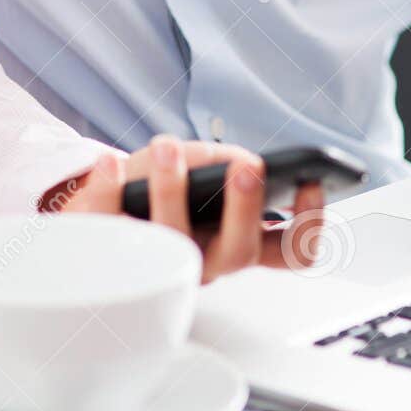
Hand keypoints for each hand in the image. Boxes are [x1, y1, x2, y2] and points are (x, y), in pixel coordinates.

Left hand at [52, 135, 324, 282]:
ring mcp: (163, 264)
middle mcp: (209, 261)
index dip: (310, 224)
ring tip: (168, 146)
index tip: (309, 182)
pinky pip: (110, 227)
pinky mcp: (112, 254)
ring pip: (175, 241)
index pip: (293, 251)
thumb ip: (221, 163)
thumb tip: (228, 163)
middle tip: (245, 168)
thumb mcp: (200, 169)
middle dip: (246, 207)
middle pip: (242, 252)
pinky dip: (108, 189)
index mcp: (240, 242)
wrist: (100, 213)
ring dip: (172, 188)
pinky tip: (110, 162)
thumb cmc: (162, 191)